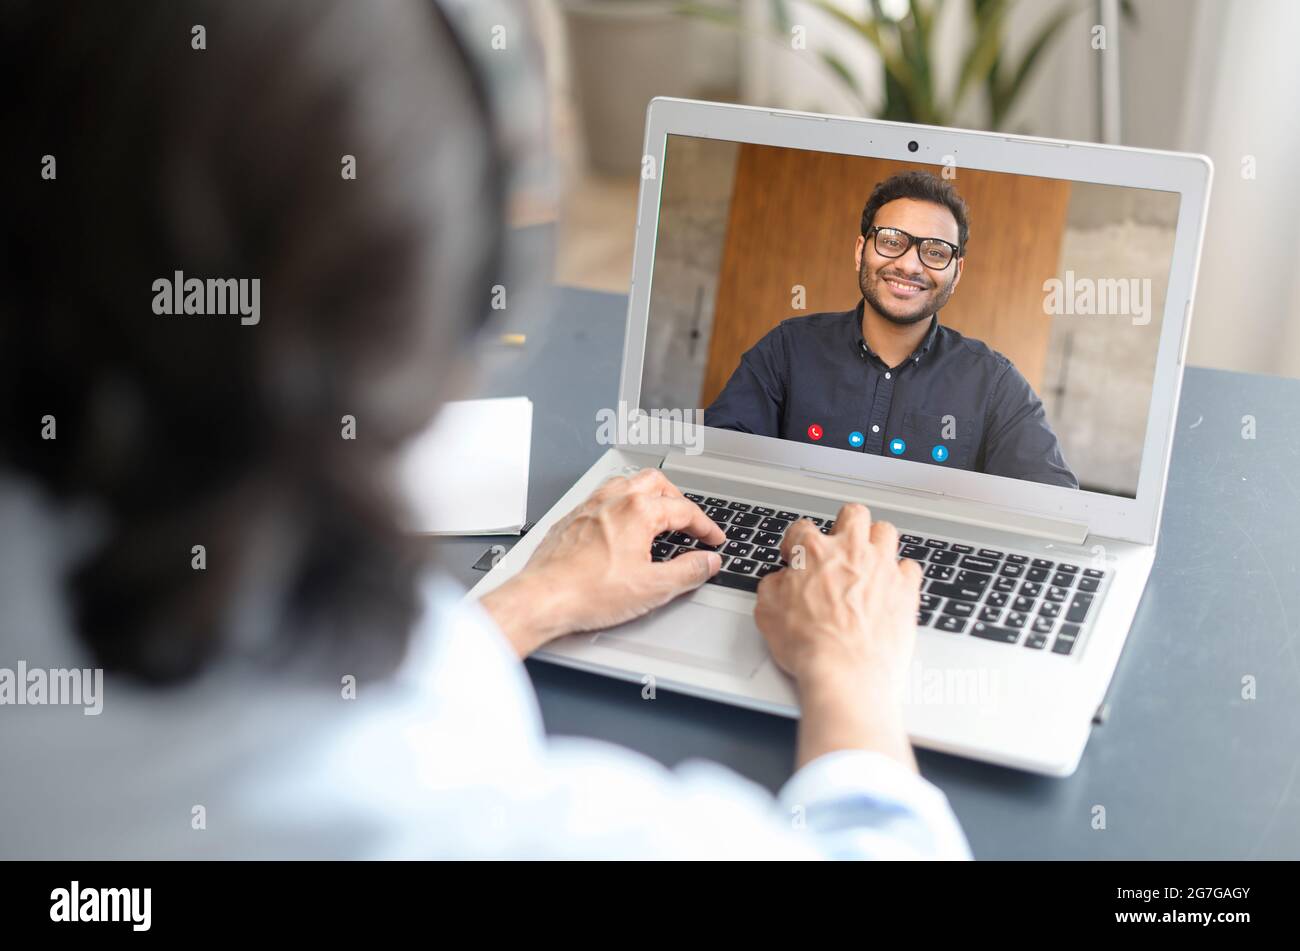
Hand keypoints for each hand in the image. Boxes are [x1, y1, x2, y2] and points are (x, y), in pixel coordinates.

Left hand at [479, 469, 724, 657]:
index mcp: (637, 511)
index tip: (713, 540)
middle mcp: (613, 500)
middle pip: (657, 483)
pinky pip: (604, 496)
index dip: (705, 526)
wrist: (542, 597)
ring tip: (658, 514)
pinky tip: (621, 523)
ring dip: (648, 494)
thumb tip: (707, 562)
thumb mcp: (652, 588)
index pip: (684, 510)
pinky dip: (623, 503)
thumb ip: (687, 572)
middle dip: (678, 500)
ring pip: (627, 483)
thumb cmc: (587, 592)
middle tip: (689, 522)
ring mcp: (590, 506)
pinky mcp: (572, 517)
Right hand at [753, 503, 922, 768]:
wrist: (846, 673)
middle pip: (854, 514)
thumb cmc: (808, 646)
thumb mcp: (767, 612)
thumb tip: (779, 581)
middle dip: (845, 524)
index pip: (803, 528)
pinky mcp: (906, 590)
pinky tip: (891, 587)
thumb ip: (773, 586)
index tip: (796, 555)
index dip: (796, 542)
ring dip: (876, 543)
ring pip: (886, 532)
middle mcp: (851, 552)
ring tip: (869, 561)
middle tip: (839, 545)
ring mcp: (882, 568)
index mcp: (814, 552)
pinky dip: (901, 574)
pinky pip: (909, 567)